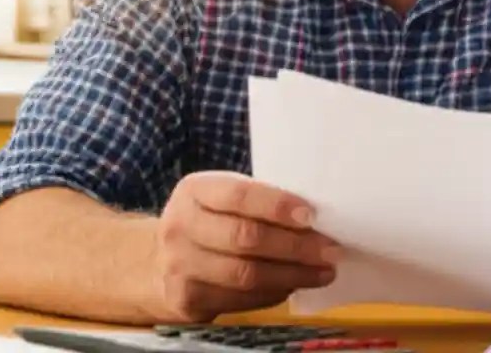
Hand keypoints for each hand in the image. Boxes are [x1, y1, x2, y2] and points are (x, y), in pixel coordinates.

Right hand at [150, 171, 343, 321]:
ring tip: (324, 272)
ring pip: (246, 274)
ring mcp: (180, 266)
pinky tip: (294, 284)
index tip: (312, 216)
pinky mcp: (187, 299)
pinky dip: (274, 292)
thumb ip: (258, 201)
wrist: (159, 262)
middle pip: (246, 238)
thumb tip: (315, 216)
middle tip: (331, 250)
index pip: (239, 195)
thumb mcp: (222, 199)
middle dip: (295, 246)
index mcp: (195, 191)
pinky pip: (240, 299)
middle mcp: (180, 226)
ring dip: (292, 274)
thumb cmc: (210, 221)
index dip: (277, 206)